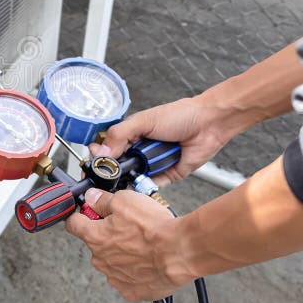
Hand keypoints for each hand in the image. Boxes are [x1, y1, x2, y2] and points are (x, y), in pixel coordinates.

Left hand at [65, 188, 192, 300]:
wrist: (180, 251)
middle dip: (107, 234)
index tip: (88, 213)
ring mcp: (115, 278)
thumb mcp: (124, 200)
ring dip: (122, 253)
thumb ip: (102, 200)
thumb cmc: (153, 227)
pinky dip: (135, 270)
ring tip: (142, 244)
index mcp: (94, 237)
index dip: (81, 215)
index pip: (73, 225)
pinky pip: (127, 279)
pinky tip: (147, 261)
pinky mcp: (132, 291)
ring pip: (112, 261)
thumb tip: (91, 197)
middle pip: (96, 243)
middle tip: (128, 226)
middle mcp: (100, 260)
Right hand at [90, 96, 235, 186]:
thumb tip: (101, 151)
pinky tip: (140, 185)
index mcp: (131, 134)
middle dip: (113, 171)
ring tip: (125, 179)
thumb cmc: (179, 115)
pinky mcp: (166, 175)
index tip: (93, 164)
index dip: (100, 157)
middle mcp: (140, 150)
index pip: (108, 148)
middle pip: (118, 166)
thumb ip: (120, 134)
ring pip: (132, 177)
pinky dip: (145, 187)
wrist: (209, 124)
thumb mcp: (143, 121)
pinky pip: (151, 185)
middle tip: (107, 174)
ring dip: (129, 179)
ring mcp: (152, 163)